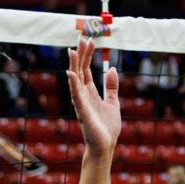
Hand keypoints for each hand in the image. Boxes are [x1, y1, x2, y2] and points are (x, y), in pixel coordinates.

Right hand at [67, 38, 121, 160]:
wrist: (106, 146)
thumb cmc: (107, 127)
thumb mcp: (113, 102)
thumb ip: (111, 86)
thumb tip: (111, 69)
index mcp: (90, 92)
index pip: (86, 69)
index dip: (88, 55)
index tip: (90, 40)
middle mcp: (83, 95)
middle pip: (79, 70)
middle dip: (81, 54)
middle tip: (82, 37)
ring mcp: (81, 103)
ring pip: (75, 80)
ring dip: (74, 65)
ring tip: (73, 50)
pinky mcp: (83, 112)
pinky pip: (76, 96)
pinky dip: (73, 85)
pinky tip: (71, 73)